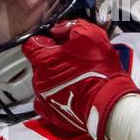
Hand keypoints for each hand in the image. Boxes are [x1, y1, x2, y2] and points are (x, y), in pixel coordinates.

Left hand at [23, 20, 139, 139]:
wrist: (107, 103)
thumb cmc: (99, 73)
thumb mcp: (89, 36)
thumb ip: (70, 27)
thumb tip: (61, 28)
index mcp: (43, 60)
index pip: (31, 44)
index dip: (45, 39)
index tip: (56, 41)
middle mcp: (38, 80)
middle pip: (39, 63)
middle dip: (53, 59)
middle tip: (73, 59)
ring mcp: (43, 98)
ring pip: (44, 81)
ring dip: (56, 77)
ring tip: (77, 77)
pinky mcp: (51, 113)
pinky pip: (49, 99)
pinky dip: (58, 94)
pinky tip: (72, 91)